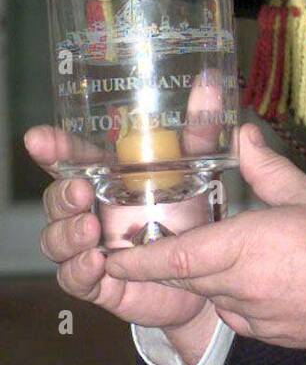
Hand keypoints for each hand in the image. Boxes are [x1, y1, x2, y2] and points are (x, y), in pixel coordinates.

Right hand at [26, 124, 214, 341]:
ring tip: (90, 229)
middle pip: (56, 199)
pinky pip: (74, 277)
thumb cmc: (193, 213)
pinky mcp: (100, 282)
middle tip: (80, 191)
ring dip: (66, 233)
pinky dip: (78, 270)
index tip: (38, 138)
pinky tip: (95, 262)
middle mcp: (92, 210)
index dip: (52, 147)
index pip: (71, 158)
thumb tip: (209, 83)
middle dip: (60, 194)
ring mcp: (92, 247)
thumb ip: (199, 132)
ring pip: (55, 239)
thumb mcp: (197, 170)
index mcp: (107, 178)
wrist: (208, 274)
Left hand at [104, 124, 305, 352]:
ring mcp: (254, 315)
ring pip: (212, 296)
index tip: (109, 256)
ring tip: (203, 258)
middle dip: (161, 266)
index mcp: (245, 246)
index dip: (138, 258)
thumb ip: (266, 167)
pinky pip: (235, 315)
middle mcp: (240, 286)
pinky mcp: (270, 335)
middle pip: (186, 278)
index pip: (176, 256)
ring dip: (201, 279)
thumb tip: (241, 134)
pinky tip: (247, 282)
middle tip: (141, 250)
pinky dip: (229, 298)